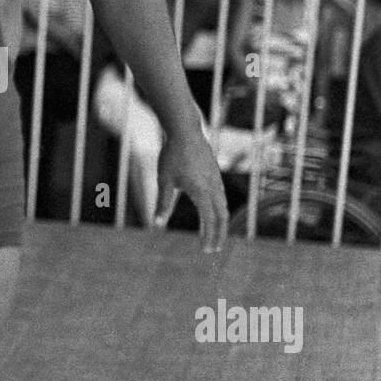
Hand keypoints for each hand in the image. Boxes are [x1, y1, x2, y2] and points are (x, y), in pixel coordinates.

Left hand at [154, 128, 227, 251]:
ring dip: (220, 223)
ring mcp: (216, 179)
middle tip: (213, 250)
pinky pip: (221, 197)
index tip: (206, 250)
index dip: (209, 237)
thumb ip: (163, 203)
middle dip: (219, 235)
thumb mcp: (164, 180)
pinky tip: (212, 214)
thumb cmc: (171, 154)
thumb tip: (157, 224)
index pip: (209, 221)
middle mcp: (213, 187)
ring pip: (223, 206)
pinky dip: (220, 210)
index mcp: (201, 191)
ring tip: (214, 235)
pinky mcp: (215, 173)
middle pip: (222, 217)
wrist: (185, 130)